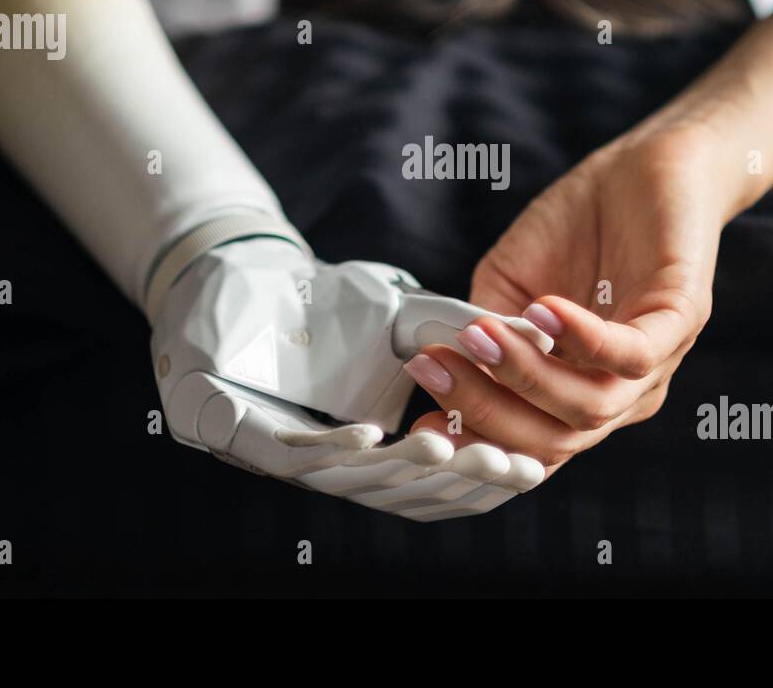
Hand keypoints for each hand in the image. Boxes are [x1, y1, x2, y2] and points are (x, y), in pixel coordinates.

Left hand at [150, 238, 549, 519]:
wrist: (237, 280)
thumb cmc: (319, 305)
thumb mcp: (402, 319)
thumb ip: (458, 336)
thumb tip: (534, 343)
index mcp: (376, 451)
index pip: (439, 483)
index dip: (485, 480)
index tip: (532, 465)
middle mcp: (335, 467)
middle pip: (406, 493)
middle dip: (459, 478)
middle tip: (508, 461)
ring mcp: (287, 458)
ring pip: (355, 482)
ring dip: (403, 468)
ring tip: (448, 442)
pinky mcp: (241, 435)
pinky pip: (292, 454)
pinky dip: (334, 448)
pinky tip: (372, 433)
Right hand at [405, 123, 743, 473]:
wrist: (647, 164)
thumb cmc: (579, 227)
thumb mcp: (511, 284)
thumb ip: (485, 327)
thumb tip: (445, 360)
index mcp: (580, 392)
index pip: (532, 448)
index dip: (477, 448)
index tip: (421, 428)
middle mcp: (622, 393)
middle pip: (555, 440)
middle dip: (484, 409)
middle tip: (434, 368)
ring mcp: (658, 362)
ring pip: (589, 407)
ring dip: (523, 376)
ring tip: (477, 338)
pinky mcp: (681, 317)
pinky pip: (631, 351)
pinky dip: (581, 338)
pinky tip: (542, 309)